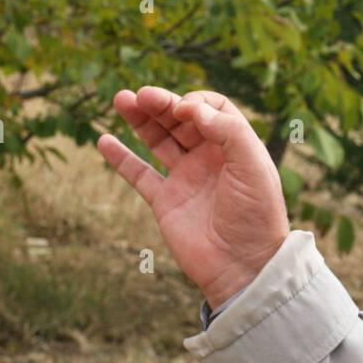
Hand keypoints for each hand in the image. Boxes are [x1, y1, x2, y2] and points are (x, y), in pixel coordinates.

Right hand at [97, 86, 289, 309]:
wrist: (243, 267)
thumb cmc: (257, 216)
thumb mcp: (254, 167)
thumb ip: (229, 132)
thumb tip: (190, 107)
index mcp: (234, 146)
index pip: (211, 108)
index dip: (196, 101)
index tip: (184, 110)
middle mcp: (209, 158)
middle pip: (181, 119)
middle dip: (161, 103)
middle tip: (141, 95)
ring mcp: (186, 178)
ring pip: (159, 140)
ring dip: (141, 119)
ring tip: (121, 99)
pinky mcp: (165, 202)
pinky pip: (139, 174)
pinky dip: (121, 158)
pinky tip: (104, 140)